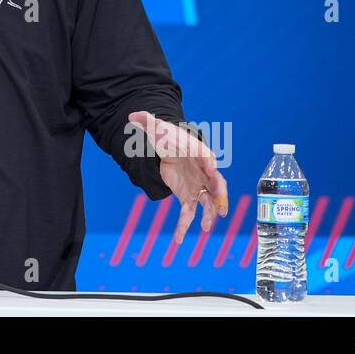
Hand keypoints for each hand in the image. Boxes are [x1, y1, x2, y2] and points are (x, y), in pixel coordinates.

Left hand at [127, 111, 228, 243]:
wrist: (167, 148)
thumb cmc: (167, 137)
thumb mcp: (156, 129)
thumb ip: (147, 122)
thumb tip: (133, 114)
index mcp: (199, 152)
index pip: (208, 158)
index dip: (210, 165)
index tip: (212, 171)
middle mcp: (203, 171)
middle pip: (216, 183)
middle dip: (220, 195)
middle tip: (222, 207)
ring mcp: (198, 185)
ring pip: (208, 202)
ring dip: (210, 214)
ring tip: (207, 227)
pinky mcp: (188, 196)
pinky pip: (189, 212)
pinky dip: (185, 225)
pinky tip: (179, 238)